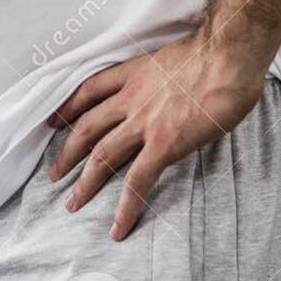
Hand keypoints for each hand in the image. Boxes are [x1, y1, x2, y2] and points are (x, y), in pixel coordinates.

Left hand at [45, 32, 265, 239]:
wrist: (228, 56)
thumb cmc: (217, 52)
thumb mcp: (176, 57)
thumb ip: (165, 78)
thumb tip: (174, 91)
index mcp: (134, 73)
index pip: (89, 90)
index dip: (67, 107)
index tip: (52, 121)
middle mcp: (131, 98)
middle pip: (87, 127)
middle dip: (67, 153)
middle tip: (54, 174)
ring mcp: (144, 122)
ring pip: (102, 156)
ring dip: (84, 184)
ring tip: (71, 204)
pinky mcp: (163, 144)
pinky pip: (137, 181)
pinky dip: (125, 207)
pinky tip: (118, 228)